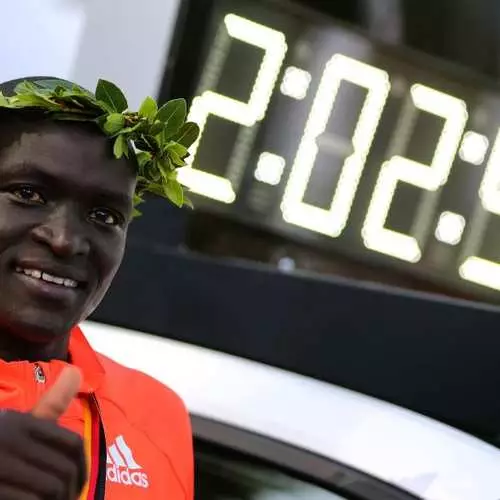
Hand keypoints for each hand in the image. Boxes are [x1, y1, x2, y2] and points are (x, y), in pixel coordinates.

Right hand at [0, 367, 86, 498]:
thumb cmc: (0, 449)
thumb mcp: (20, 425)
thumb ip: (51, 403)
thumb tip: (75, 371)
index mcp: (19, 422)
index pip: (73, 444)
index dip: (82, 467)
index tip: (79, 483)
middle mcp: (7, 437)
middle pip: (65, 468)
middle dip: (70, 489)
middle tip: (68, 498)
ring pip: (51, 487)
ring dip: (57, 499)